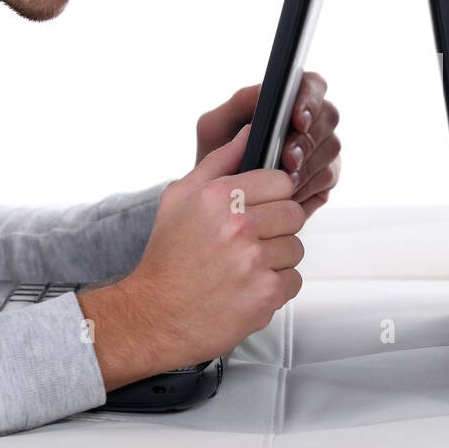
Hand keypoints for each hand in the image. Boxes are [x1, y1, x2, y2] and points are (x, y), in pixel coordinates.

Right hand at [113, 124, 306, 375]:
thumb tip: (251, 131)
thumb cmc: (166, 258)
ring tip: (244, 267)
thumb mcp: (180, 198)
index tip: (260, 209)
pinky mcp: (265, 294)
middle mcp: (237, 226)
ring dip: (276, 259)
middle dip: (277, 228)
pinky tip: (247, 288)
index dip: (272, 196)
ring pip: (295, 249)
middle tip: (250, 242)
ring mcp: (253, 261)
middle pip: (294, 214)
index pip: (280, 180)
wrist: (153, 316)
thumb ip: (220, 160)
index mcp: (218, 196)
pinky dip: (275, 287)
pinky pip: (294, 280)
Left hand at [195, 71, 340, 217]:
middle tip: (288, 159)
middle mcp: (311, 119)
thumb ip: (239, 103)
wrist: (220, 196)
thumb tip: (266, 94)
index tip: (298, 120)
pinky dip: (309, 185)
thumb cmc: (217, 154)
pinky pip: (329, 177)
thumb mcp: (215, 125)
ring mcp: (321, 147)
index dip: (310, 99)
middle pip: (329, 116)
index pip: (313, 85)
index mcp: (288, 99)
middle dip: (307, 139)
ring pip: (331, 148)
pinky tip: (290, 194)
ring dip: (308, 165)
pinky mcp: (324, 177)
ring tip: (285, 181)